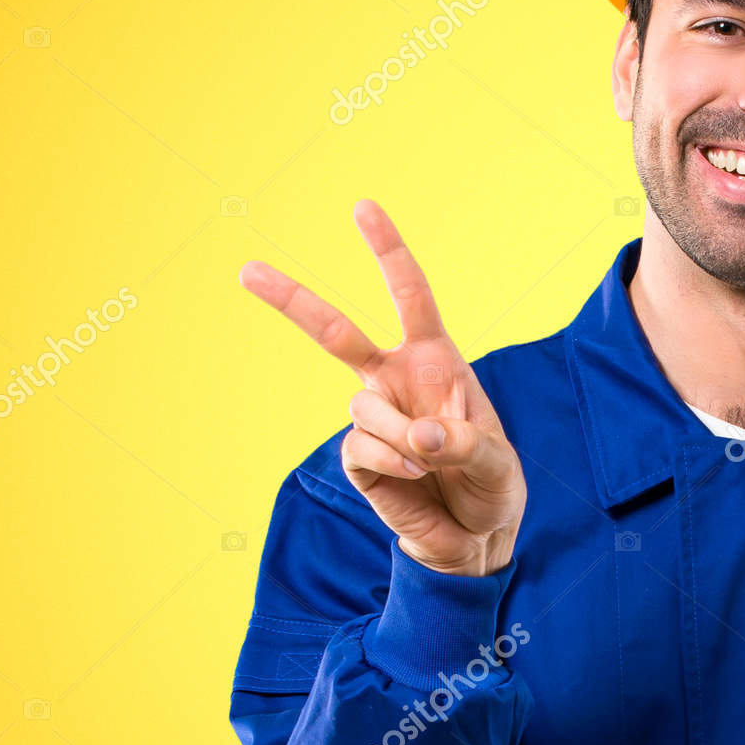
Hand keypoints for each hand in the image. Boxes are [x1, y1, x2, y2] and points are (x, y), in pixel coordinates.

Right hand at [240, 199, 526, 577]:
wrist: (476, 536)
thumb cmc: (491, 484)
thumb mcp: (498, 460)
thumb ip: (466, 443)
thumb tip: (419, 438)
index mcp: (436, 361)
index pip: (410, 296)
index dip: (388, 252)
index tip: (362, 208)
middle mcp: (397, 380)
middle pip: (337, 333)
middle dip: (292, 301)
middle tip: (246, 271)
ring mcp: (375, 418)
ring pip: (365, 408)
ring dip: (401, 437)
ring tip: (432, 463)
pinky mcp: (361, 458)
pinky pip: (364, 448)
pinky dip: (393, 463)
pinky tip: (416, 477)